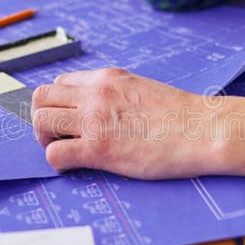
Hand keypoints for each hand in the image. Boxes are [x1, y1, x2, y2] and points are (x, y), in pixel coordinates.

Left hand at [31, 68, 244, 179]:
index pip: (59, 83)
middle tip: (58, 136)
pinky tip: (74, 165)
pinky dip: (58, 162)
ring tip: (65, 150)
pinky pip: (55, 153)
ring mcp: (94, 120)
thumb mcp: (141, 88)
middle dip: (43, 119)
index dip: (57, 103)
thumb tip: (100, 110)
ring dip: (45, 139)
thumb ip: (115, 94)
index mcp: (106, 78)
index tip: (67, 119)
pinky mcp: (99, 149)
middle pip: (41, 98)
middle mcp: (95, 94)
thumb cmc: (181, 116)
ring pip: (41, 122)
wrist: (204, 130)